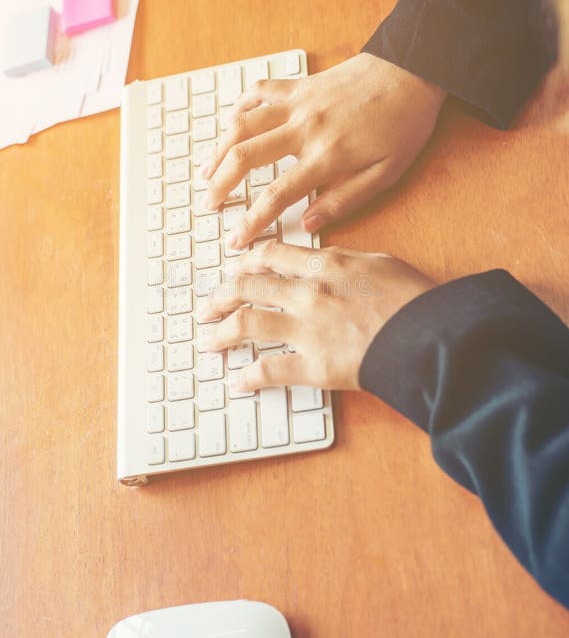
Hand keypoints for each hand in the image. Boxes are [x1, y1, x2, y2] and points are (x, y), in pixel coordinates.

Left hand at [197, 241, 435, 390]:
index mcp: (323, 264)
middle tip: (207, 307)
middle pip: (247, 287)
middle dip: (220, 297)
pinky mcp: (314, 366)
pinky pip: (269, 371)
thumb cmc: (413, 298)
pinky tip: (236, 382)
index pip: (269, 256)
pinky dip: (248, 378)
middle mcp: (307, 292)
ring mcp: (307, 329)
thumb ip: (344, 261)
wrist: (430, 335)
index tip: (234, 268)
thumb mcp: (378, 262)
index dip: (244, 261)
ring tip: (206, 341)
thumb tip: (324, 261)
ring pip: (246, 324)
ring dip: (220, 333)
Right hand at [201, 53, 445, 246]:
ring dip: (218, 150)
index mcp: (326, 155)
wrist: (412, 71)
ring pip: (241, 124)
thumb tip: (309, 224)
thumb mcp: (386, 173)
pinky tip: (229, 124)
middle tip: (209, 205)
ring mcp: (297, 101)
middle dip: (220, 185)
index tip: (236, 239)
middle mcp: (304, 127)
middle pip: (245, 157)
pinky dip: (238, 107)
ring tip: (205, 172)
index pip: (277, 195)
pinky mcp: (298, 84)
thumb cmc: (404, 123)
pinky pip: (256, 91)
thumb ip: (345, 200)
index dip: (251, 221)